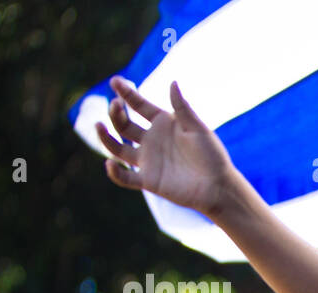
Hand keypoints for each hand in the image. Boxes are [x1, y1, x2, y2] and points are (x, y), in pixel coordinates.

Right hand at [96, 77, 237, 217]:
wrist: (218, 186)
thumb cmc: (212, 156)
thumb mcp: (198, 128)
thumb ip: (182, 108)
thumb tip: (172, 82)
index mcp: (163, 124)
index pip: (139, 105)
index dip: (127, 93)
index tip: (115, 81)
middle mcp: (152, 140)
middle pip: (124, 124)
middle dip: (116, 113)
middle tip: (116, 105)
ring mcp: (148, 160)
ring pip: (117, 148)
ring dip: (104, 137)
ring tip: (98, 125)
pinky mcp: (148, 180)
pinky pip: (125, 177)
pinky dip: (115, 173)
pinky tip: (110, 164)